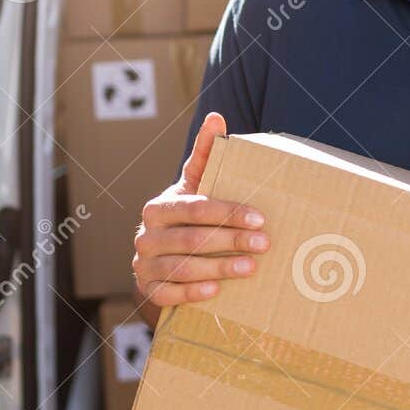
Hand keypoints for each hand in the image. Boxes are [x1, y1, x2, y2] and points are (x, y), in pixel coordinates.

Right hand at [132, 112, 269, 306]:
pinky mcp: (147, 289)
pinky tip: (217, 290)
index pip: (195, 208)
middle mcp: (146, 236)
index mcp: (159, 207)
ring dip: (218, 268)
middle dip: (231, 241)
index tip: (260, 218)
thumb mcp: (196, 188)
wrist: (164, 262)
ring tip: (251, 267)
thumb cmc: (188, 218)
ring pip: (182, 267)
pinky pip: (168, 293)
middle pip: (191, 238)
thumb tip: (216, 116)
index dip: (228, 213)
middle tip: (265, 244)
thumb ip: (205, 156)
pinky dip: (192, 292)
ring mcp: (143, 264)